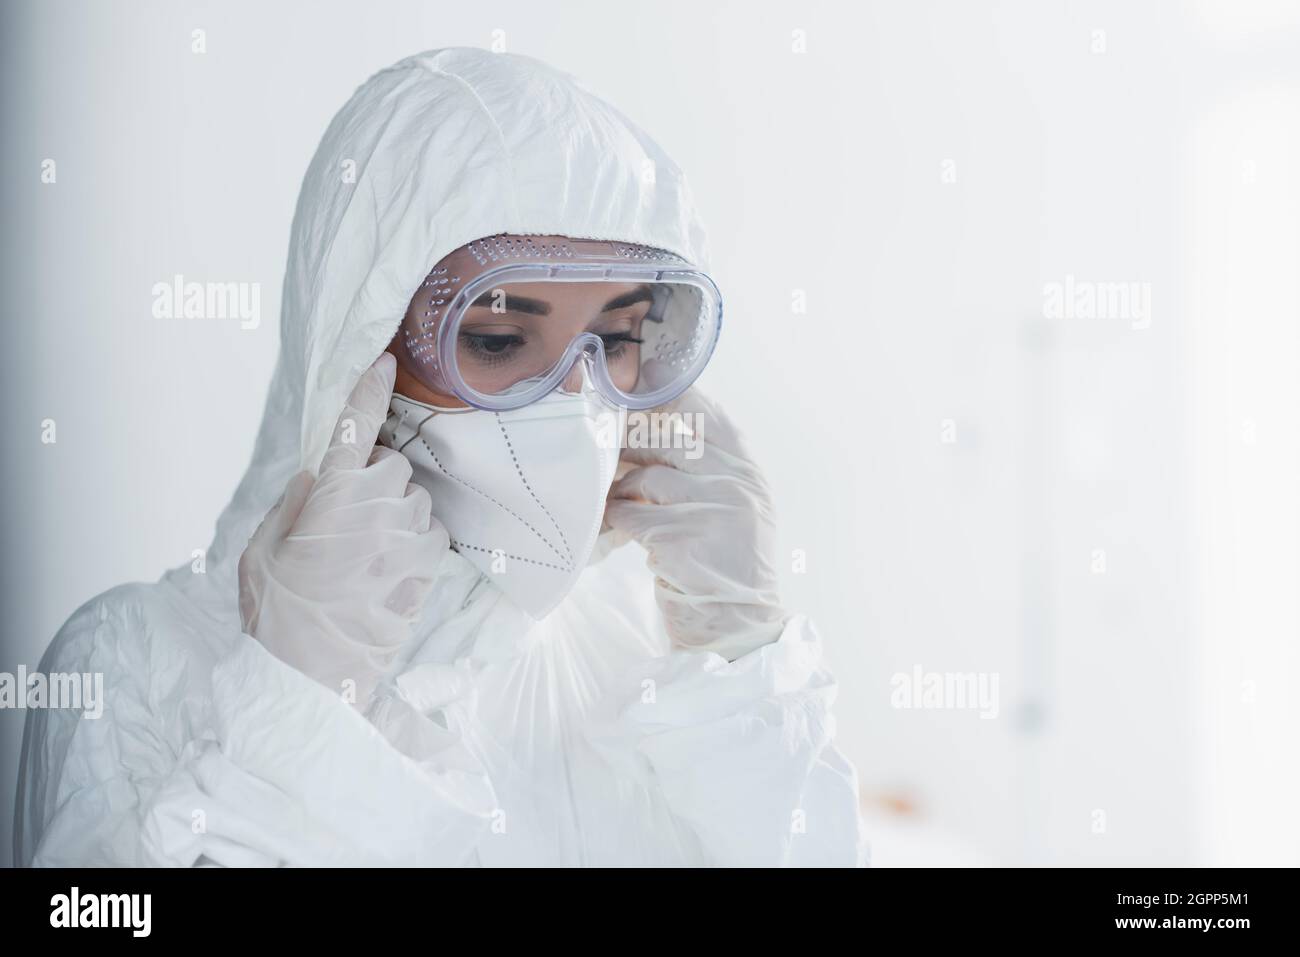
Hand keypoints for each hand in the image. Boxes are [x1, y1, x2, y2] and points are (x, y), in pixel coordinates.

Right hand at [237, 353, 447, 707]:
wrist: (312, 674)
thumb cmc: (278, 610)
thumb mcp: (262, 547)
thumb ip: (293, 501)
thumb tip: (319, 475)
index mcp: (331, 494)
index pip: (353, 425)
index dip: (368, 389)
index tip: (384, 362)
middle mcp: (377, 506)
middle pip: (392, 464)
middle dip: (375, 479)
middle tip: (348, 519)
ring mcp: (408, 535)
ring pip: (416, 497)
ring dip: (398, 511)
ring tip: (366, 552)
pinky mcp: (429, 566)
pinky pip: (432, 531)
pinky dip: (416, 538)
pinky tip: (389, 567)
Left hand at [603, 388, 787, 660]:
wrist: (737, 630)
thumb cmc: (724, 567)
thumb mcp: (733, 509)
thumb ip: (706, 469)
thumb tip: (650, 425)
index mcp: (748, 471)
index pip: (706, 413)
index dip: (665, 397)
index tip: (634, 391)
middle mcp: (736, 484)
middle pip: (668, 436)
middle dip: (629, 439)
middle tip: (604, 444)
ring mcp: (711, 510)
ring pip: (643, 477)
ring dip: (620, 491)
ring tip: (617, 506)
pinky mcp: (681, 540)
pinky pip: (630, 516)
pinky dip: (615, 523)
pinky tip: (614, 533)